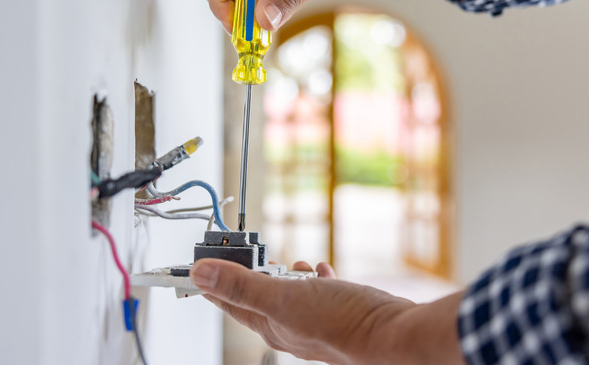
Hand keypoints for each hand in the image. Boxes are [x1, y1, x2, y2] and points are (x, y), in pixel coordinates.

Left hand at [190, 259, 465, 364]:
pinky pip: (317, 294)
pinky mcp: (337, 312)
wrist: (392, 334)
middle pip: (257, 297)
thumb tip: (200, 272)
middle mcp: (289, 326)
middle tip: (241, 253)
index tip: (195, 268)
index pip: (228, 302)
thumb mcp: (284, 297)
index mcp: (270, 324)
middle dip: (248, 274)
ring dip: (283, 274)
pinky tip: (322, 272)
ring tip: (287, 261)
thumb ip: (242, 285)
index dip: (211, 283)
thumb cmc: (342, 322)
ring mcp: (314, 320)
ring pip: (288, 295)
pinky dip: (314, 280)